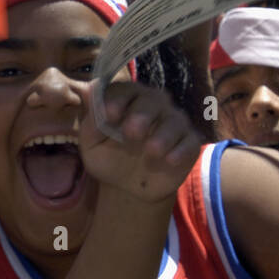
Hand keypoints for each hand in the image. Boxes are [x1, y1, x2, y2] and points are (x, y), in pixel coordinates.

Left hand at [79, 78, 201, 202]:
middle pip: (152, 99)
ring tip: (151, 151)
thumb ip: (91, 123)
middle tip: (131, 132)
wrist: (128, 188)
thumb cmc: (109, 159)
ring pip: (174, 119)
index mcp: (127, 101)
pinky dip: (181, 150)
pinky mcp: (188, 144)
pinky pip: (190, 141)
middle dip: (142, 114)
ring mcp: (173, 124)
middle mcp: (153, 106)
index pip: (125, 90)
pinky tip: (170, 160)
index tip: (110, 114)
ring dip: (163, 134)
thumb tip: (88, 93)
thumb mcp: (92, 146)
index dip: (118, 99)